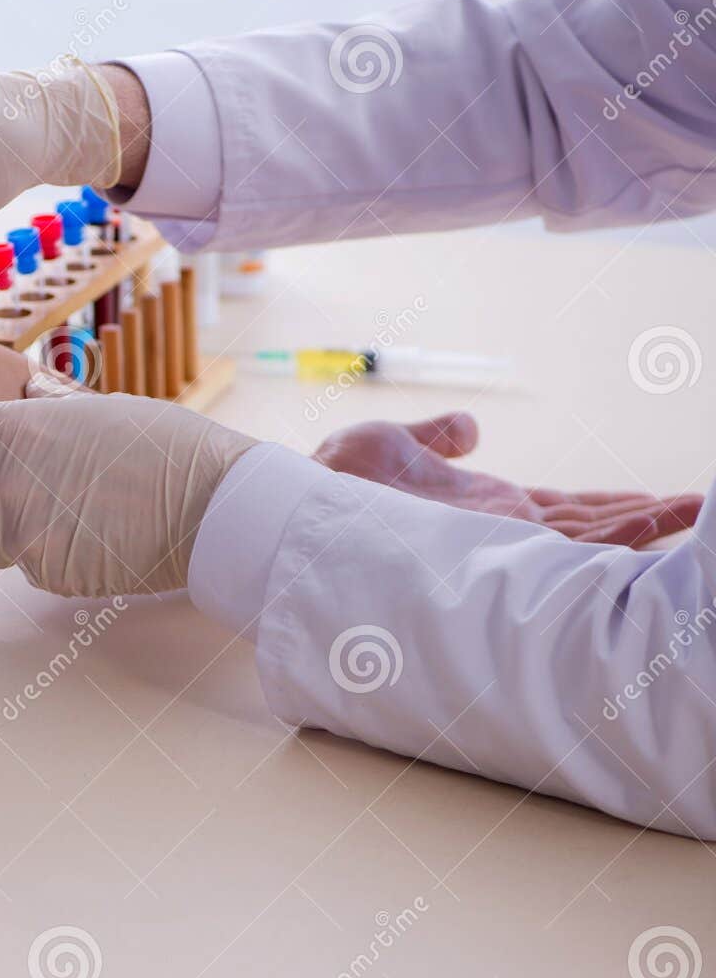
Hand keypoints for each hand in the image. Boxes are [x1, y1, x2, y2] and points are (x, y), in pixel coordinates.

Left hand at [0, 392, 256, 596]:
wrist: (208, 505)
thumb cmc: (156, 445)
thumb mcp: (86, 409)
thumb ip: (35, 412)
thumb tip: (20, 397)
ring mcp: (14, 538)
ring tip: (62, 510)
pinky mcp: (41, 577)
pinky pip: (27, 569)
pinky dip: (48, 556)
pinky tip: (92, 536)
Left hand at [314, 412, 702, 546]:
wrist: (301, 499)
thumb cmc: (332, 479)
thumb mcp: (392, 444)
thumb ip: (437, 437)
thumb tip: (472, 429)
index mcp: (486, 506)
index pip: (565, 509)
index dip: (613, 506)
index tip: (661, 502)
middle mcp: (497, 531)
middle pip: (590, 527)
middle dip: (646, 520)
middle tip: (701, 510)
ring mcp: (493, 541)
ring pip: (586, 540)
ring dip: (642, 527)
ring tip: (696, 512)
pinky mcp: (486, 546)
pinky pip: (557, 548)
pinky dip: (607, 541)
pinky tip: (648, 530)